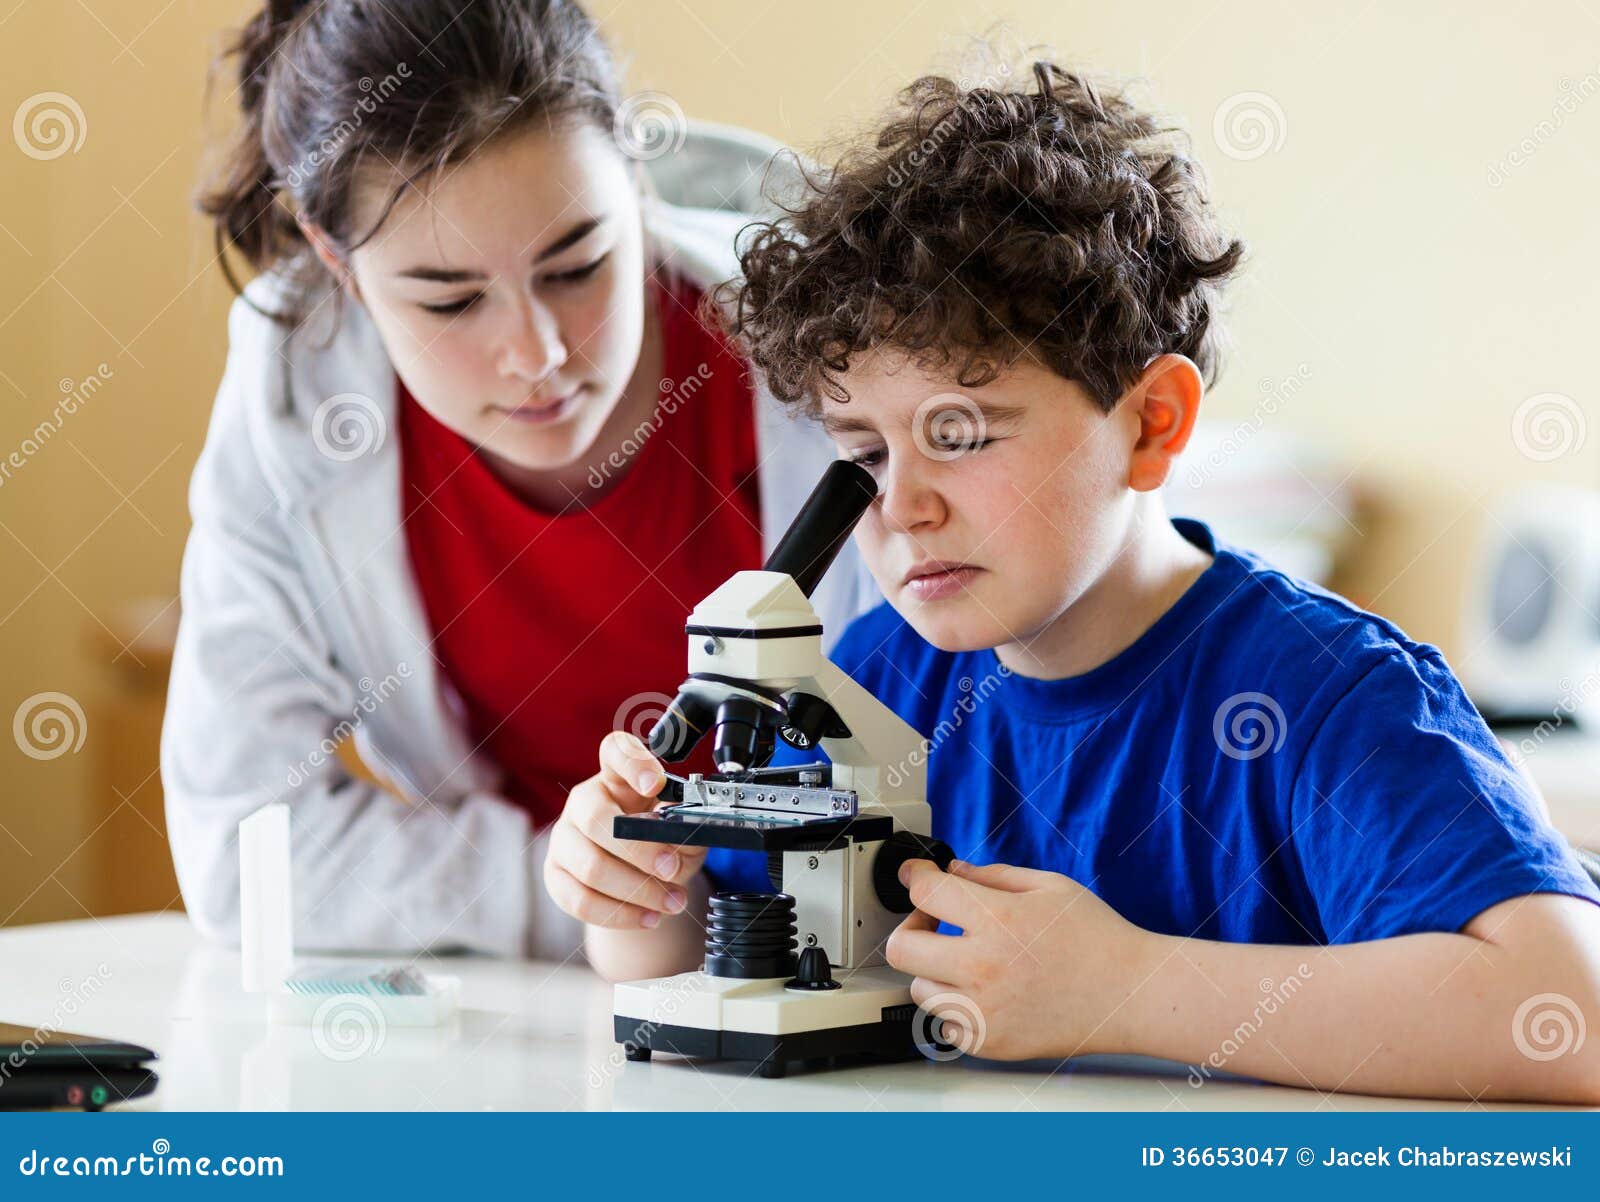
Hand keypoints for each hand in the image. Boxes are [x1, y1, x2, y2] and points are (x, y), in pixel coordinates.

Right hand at [543, 732, 706, 929]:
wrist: (635, 873)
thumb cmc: (659, 840)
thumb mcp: (682, 830)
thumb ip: (688, 831)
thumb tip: (683, 844)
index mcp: (617, 777)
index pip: (615, 751)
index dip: (633, 763)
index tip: (657, 782)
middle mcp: (584, 801)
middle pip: (597, 818)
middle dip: (639, 849)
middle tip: (672, 868)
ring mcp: (564, 838)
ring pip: (590, 866)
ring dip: (636, 891)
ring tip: (671, 902)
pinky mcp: (556, 875)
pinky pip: (580, 899)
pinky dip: (619, 914)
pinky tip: (648, 917)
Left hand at [884, 858, 1153, 1060]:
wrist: (1130, 995)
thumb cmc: (1098, 938)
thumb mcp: (1049, 886)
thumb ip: (993, 875)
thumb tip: (953, 871)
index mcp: (998, 920)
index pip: (926, 893)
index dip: (914, 877)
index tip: (914, 877)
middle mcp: (983, 968)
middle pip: (902, 948)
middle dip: (912, 927)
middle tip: (934, 923)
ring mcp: (985, 1011)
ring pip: (919, 990)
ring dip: (933, 970)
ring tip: (965, 962)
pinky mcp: (991, 1043)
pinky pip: (946, 1025)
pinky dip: (955, 1009)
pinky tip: (982, 994)